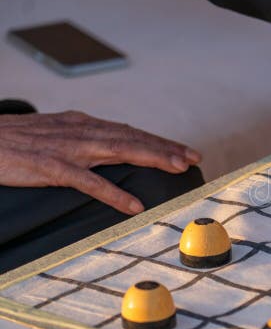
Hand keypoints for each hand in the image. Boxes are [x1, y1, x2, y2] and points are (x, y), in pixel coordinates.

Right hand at [0, 111, 201, 214]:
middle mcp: (80, 131)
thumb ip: (81, 140)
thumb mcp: (53, 135)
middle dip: (166, 147)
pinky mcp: (50, 166)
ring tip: (178, 168)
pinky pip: (87, 182)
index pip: (129, 132)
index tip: (185, 151)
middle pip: (133, 138)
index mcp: (81, 124)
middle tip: (195, 157)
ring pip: (119, 151)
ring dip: (152, 158)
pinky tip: (133, 204)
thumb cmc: (12, 141)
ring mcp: (66, 148)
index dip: (160, 141)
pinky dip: (113, 193)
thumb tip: (109, 147)